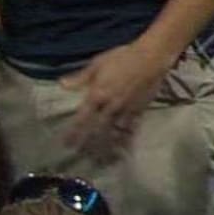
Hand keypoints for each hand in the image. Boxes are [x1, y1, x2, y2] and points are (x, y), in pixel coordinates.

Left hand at [61, 40, 172, 157]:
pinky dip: (126, 138)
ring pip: (114, 132)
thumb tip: (61, 85)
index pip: (82, 118)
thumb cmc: (122, 57)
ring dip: (106, 145)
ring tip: (99, 158)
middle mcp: (111, 106)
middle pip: (97, 129)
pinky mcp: (140, 110)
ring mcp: (127, 109)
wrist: (152, 56)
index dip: (74, 132)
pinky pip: (131, 128)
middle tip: (80, 155)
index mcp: (98, 95)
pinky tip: (123, 148)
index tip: (66, 144)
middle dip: (88, 143)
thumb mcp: (97, 64)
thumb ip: (80, 78)